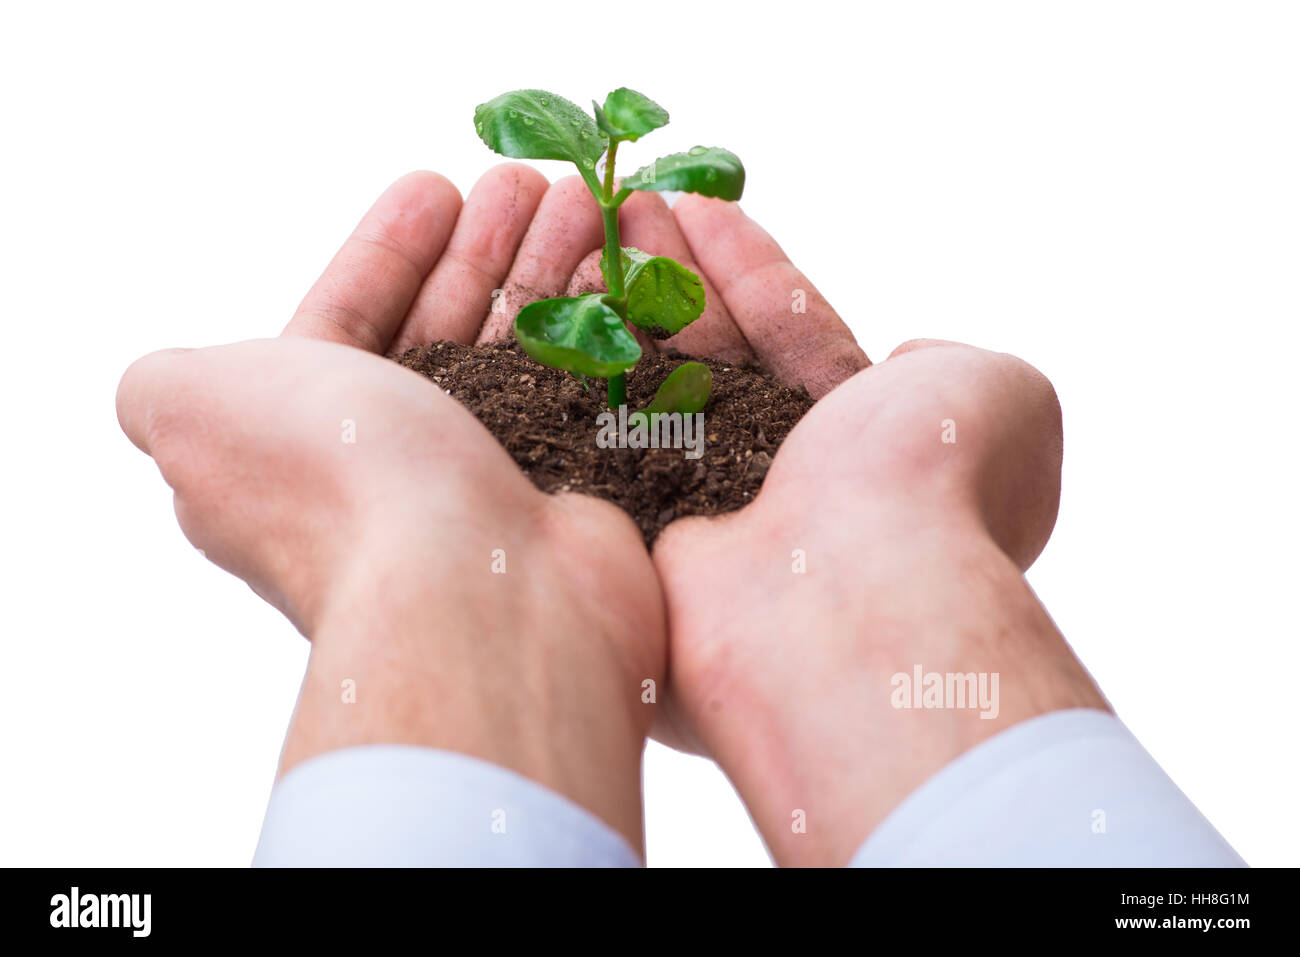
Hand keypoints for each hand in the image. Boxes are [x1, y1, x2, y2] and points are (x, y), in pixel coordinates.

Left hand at [116, 168, 666, 849]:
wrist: (481, 595)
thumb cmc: (341, 483)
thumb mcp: (196, 408)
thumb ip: (165, 385)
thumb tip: (166, 388)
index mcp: (306, 448)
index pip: (342, 326)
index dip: (384, 253)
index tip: (436, 188)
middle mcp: (395, 475)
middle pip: (442, 331)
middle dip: (479, 251)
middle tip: (526, 184)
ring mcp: (491, 490)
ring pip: (520, 355)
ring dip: (545, 271)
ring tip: (583, 205)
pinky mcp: (569, 496)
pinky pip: (583, 392)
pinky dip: (599, 327)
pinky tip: (621, 271)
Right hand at [638, 196, 1107, 864]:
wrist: (847, 596)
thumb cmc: (933, 486)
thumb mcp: (1003, 395)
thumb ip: (954, 365)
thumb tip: (905, 366)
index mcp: (869, 453)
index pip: (799, 342)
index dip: (750, 272)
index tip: (699, 209)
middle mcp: (786, 489)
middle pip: (718, 359)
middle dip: (674, 277)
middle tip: (625, 206)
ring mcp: (708, 518)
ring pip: (657, 391)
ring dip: (628, 301)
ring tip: (590, 221)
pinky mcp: (642, 543)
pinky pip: (612, 438)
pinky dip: (593, 363)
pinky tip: (566, 290)